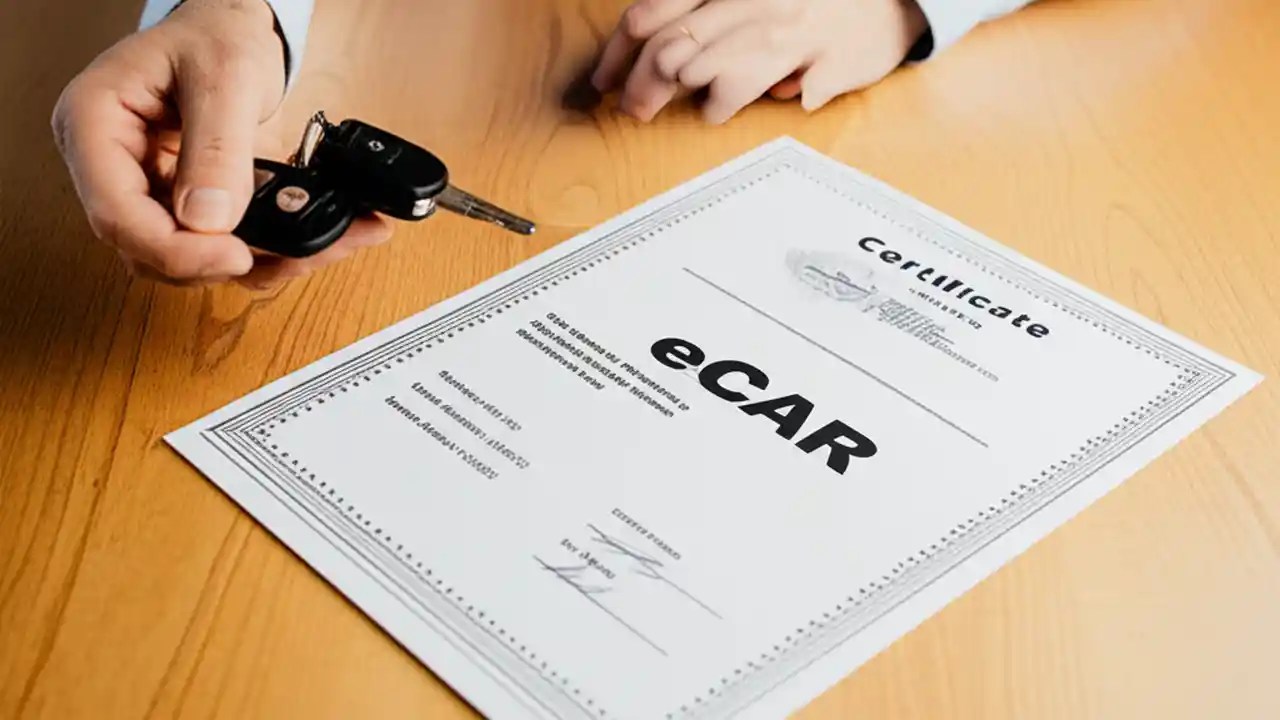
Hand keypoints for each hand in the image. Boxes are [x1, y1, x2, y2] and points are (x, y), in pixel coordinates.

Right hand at [51, 0, 389, 286]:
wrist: (232, 27)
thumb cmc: (215, 32)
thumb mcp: (224, 76)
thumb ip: (217, 148)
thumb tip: (211, 219)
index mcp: (94, 124)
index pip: (116, 214)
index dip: (174, 250)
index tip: (234, 255)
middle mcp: (112, 164)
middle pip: (146, 247)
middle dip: (215, 262)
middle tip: (282, 255)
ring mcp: (145, 185)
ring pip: (183, 256)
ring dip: (246, 264)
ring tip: (309, 250)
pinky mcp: (182, 200)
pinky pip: (213, 241)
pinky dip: (259, 250)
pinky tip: (300, 243)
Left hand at [591, 0, 927, 123]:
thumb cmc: (811, 1)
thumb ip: (704, 14)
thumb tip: (651, 47)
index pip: (651, 15)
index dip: (617, 54)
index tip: (604, 82)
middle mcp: (751, 2)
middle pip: (672, 50)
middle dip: (642, 89)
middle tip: (635, 111)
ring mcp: (787, 32)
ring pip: (711, 73)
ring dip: (691, 99)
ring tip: (699, 105)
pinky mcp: (822, 62)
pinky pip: (765, 91)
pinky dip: (740, 105)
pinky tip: (738, 107)